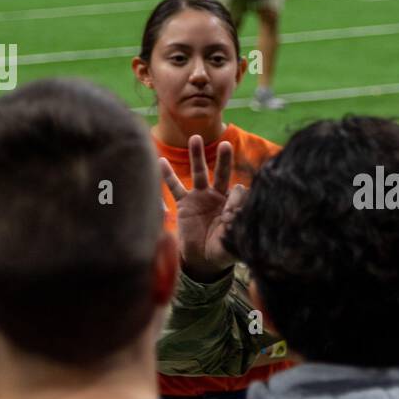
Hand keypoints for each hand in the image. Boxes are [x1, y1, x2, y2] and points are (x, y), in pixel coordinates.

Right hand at [158, 135, 246, 281]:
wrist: (202, 260)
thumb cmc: (221, 250)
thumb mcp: (231, 239)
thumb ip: (235, 222)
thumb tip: (238, 196)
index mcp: (233, 204)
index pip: (238, 192)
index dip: (237, 199)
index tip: (231, 214)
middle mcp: (218, 196)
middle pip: (221, 173)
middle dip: (224, 159)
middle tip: (226, 145)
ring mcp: (200, 197)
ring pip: (199, 173)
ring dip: (197, 156)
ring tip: (196, 138)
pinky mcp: (184, 203)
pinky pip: (174, 187)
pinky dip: (168, 174)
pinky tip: (160, 160)